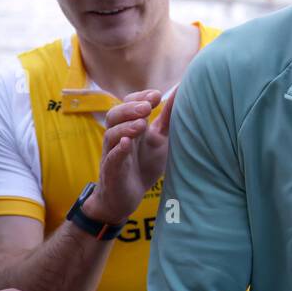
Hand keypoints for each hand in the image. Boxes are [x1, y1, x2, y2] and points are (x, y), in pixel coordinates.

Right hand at [88, 87, 177, 224]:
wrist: (127, 197)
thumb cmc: (144, 164)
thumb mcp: (160, 139)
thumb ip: (167, 118)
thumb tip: (180, 93)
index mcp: (130, 127)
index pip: (128, 104)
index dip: (140, 97)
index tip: (158, 95)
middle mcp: (118, 137)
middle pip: (114, 115)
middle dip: (130, 108)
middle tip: (148, 106)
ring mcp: (113, 153)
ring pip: (110, 134)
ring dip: (125, 127)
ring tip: (142, 123)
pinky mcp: (111, 171)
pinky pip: (111, 158)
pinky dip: (118, 150)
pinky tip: (126, 143)